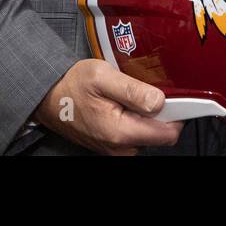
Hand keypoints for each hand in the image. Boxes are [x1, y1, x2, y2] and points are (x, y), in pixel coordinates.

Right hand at [32, 59, 183, 154]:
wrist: (49, 99)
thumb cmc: (73, 86)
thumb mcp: (102, 76)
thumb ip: (133, 90)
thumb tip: (159, 101)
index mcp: (120, 132)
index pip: (168, 133)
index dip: (176, 113)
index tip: (173, 93)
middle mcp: (120, 148)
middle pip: (160, 134)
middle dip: (160, 112)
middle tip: (145, 88)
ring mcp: (117, 149)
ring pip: (148, 133)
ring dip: (146, 115)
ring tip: (130, 94)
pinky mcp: (113, 146)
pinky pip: (136, 134)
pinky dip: (136, 119)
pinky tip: (123, 103)